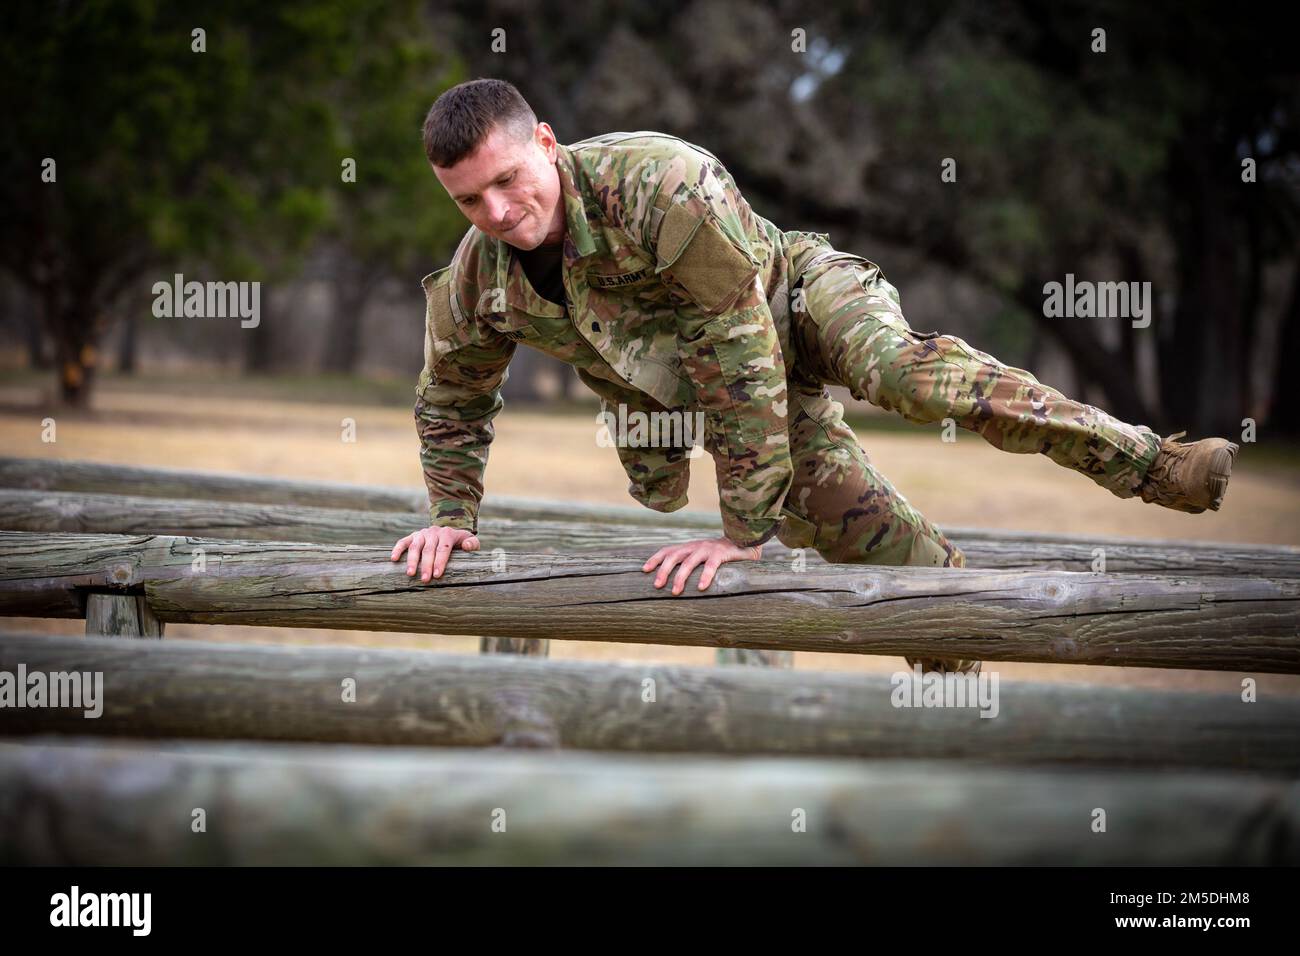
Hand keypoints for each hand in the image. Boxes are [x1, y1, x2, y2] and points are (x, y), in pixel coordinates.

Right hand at [390, 525, 479, 581]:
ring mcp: (421, 534)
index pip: (443, 548)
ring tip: (410, 574)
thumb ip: (472, 543)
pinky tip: (393, 559)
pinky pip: (403, 541)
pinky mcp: (412, 536)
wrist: (448, 531)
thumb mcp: (469, 540)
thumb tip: (468, 547)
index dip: (440, 561)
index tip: (437, 575)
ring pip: (415, 546)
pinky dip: (397, 549)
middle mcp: (433, 532)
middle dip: (426, 565)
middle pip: (428, 549)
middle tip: (425, 579)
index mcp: (447, 534)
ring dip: (412, 560)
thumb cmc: (459, 542)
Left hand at [641, 536, 762, 594]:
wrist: (744, 543)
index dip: (655, 559)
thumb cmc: (720, 556)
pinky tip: (701, 588)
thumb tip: (675, 586)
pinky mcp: (721, 553)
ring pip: (689, 562)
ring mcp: (707, 549)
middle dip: (663, 570)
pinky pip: (710, 565)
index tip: (645, 570)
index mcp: (688, 548)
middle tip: (657, 585)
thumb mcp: (702, 558)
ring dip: (680, 577)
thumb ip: (691, 566)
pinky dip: (705, 576)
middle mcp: (695, 546)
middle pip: (674, 556)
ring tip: (675, 592)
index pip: (667, 550)